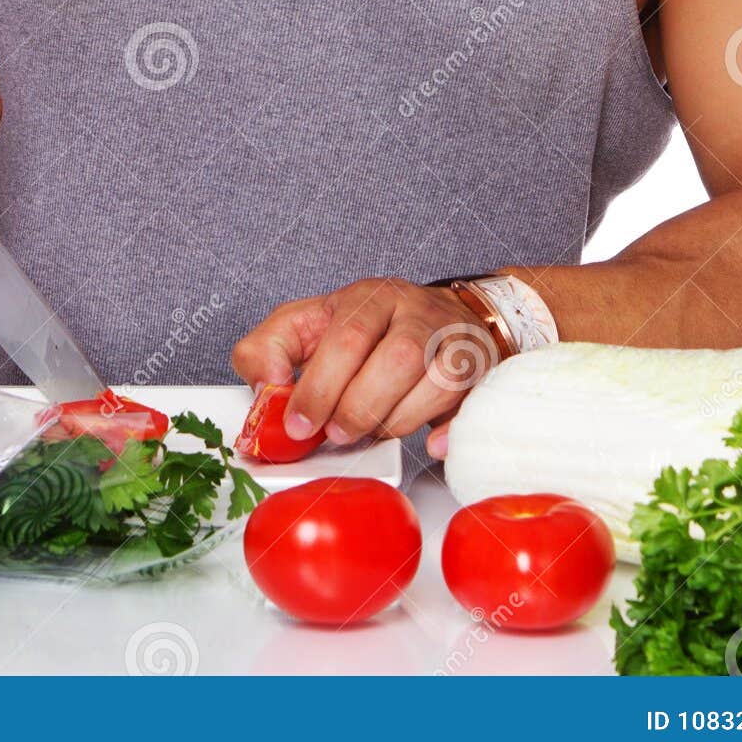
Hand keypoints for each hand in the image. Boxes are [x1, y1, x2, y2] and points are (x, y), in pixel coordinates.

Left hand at [231, 276, 504, 446]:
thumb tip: (264, 387)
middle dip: (359, 408)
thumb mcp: (307, 324)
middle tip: (335, 434)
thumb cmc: (367, 327)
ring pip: (436, 382)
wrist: (441, 314)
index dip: (321, 386)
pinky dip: (448, 430)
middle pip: (397, 358)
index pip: (347, 336)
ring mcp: (451, 340)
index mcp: (369, 297)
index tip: (300, 425)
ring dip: (396, 420)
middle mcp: (415, 312)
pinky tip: (430, 444)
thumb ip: (268, 348)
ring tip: (370, 432)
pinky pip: (471, 402)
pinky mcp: (477, 371)